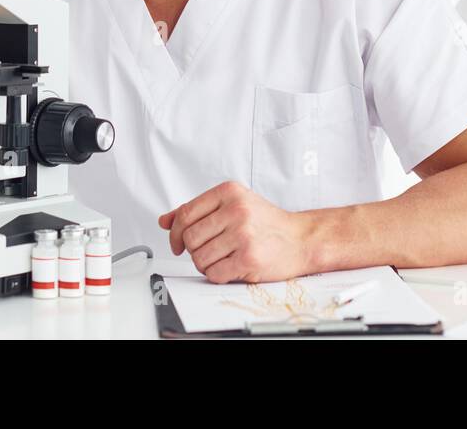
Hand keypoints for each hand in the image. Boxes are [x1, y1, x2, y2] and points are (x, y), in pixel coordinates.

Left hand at [158, 181, 313, 282]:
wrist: (301, 239)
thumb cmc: (266, 223)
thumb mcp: (233, 205)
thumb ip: (198, 211)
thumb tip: (165, 221)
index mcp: (229, 192)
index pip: (185, 213)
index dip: (175, 232)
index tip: (177, 243)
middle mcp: (236, 210)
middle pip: (189, 238)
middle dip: (193, 250)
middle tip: (209, 251)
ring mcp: (243, 234)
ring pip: (199, 258)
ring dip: (206, 264)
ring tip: (222, 258)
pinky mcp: (249, 258)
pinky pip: (214, 273)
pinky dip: (217, 274)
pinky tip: (230, 267)